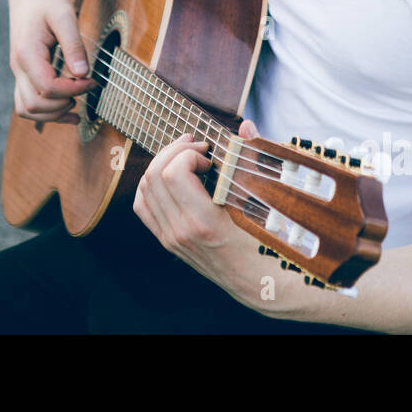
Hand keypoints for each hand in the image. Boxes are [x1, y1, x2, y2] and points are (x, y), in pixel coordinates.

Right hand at [7, 0, 96, 124]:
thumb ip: (73, 45)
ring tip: (76, 106)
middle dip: (62, 105)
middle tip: (86, 88)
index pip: (48, 87)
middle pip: (34, 104)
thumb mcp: (65, 16)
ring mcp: (18, 71)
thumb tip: (83, 73)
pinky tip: (68, 109)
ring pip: (26, 109)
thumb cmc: (46, 0)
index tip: (92, 80)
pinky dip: (45, 111)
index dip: (73, 90)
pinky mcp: (24, 73)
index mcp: (27, 53)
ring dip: (51, 114)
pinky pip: (27, 101)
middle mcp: (18, 66)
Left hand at [133, 119, 267, 307]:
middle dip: (174, 151)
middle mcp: (181, 231)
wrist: (260, 283)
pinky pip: (143, 206)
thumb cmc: (269, 243)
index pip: (172, 174)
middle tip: (197, 147)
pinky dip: (151, 184)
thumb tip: (246, 127)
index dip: (187, 154)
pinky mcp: (168, 241)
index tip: (209, 155)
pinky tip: (172, 176)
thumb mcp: (265, 204)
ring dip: (161, 164)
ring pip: (144, 189)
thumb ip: (252, 161)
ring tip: (186, 156)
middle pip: (154, 176)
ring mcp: (171, 238)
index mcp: (204, 222)